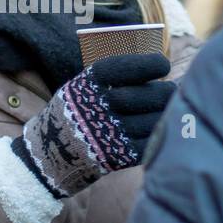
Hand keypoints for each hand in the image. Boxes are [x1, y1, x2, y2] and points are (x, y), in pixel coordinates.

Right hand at [11, 52, 174, 197]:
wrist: (51, 154)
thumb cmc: (78, 112)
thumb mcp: (83, 86)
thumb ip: (114, 77)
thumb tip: (159, 68)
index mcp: (87, 85)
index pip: (123, 69)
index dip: (148, 65)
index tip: (164, 65)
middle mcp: (97, 108)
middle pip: (144, 96)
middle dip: (165, 92)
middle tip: (172, 89)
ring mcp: (107, 135)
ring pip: (152, 121)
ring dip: (167, 113)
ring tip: (170, 107)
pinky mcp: (117, 157)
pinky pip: (150, 142)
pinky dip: (161, 133)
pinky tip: (162, 126)